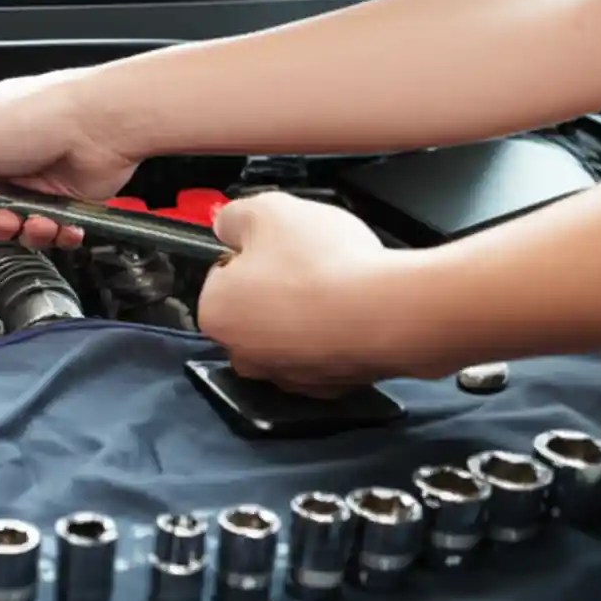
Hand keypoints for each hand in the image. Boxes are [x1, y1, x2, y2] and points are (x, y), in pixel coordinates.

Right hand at [0, 68, 137, 249]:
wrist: (106, 124)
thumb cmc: (46, 115)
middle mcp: (14, 154)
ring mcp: (43, 177)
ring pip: (19, 222)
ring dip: (23, 229)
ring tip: (31, 221)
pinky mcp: (71, 197)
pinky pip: (53, 229)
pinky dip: (53, 233)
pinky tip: (56, 226)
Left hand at [198, 192, 434, 396]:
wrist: (385, 312)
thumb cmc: (321, 264)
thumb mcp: (267, 211)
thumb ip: (234, 216)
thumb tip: (226, 224)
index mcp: (215, 313)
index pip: (222, 276)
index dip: (252, 254)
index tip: (276, 245)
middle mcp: (242, 353)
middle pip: (253, 311)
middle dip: (276, 287)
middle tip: (307, 262)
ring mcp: (285, 375)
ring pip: (289, 335)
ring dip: (306, 313)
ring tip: (336, 285)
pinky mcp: (326, 388)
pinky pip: (324, 355)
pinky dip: (334, 336)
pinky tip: (353, 312)